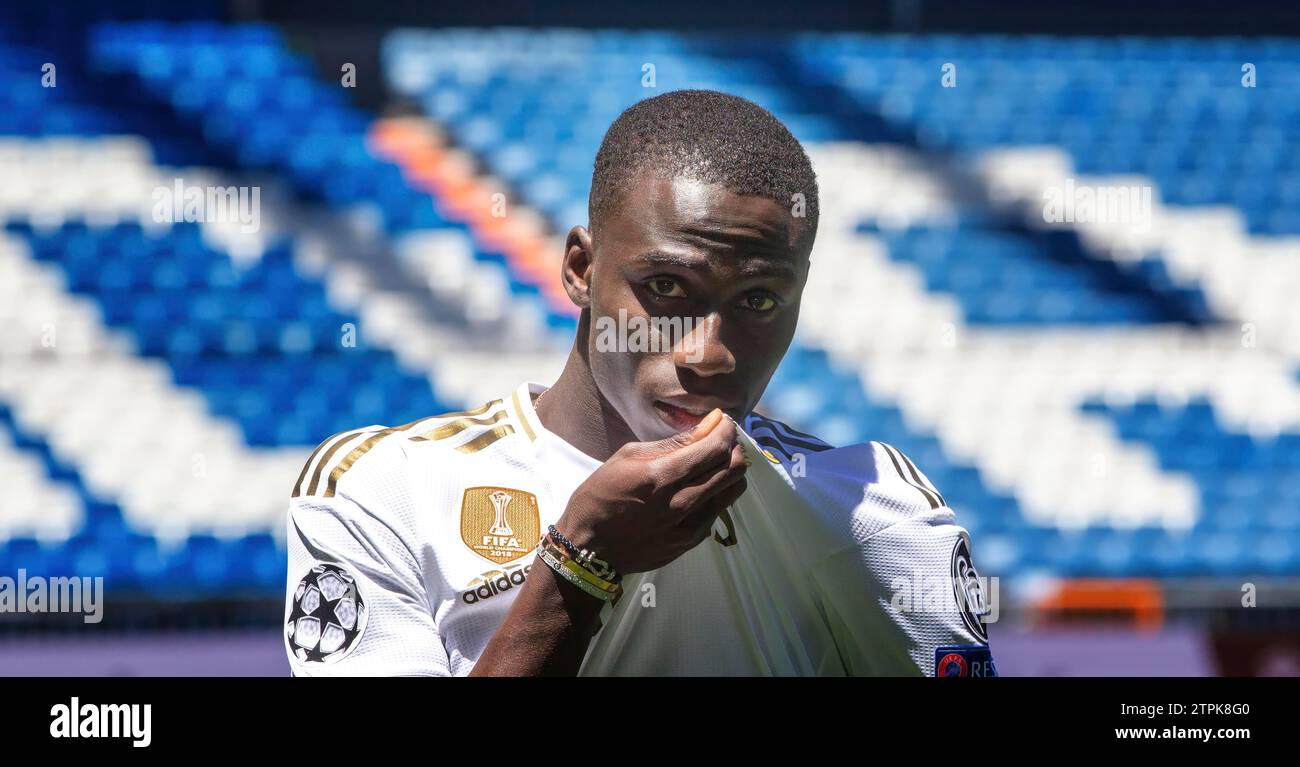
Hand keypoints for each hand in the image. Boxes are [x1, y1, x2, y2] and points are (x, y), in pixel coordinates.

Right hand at [555, 409, 747, 574]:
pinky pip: (718, 510)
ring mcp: (691, 527)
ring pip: (733, 491)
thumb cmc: (600, 497)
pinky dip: (716, 492)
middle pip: (734, 469)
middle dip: (732, 447)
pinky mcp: (692, 542)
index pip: (715, 449)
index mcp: (662, 477)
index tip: (721, 421)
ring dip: (730, 471)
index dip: (725, 430)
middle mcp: (682, 503)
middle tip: (719, 439)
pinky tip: (697, 488)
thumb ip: (673, 443)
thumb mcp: (627, 458)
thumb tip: (709, 424)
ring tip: (711, 463)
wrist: (588, 551)